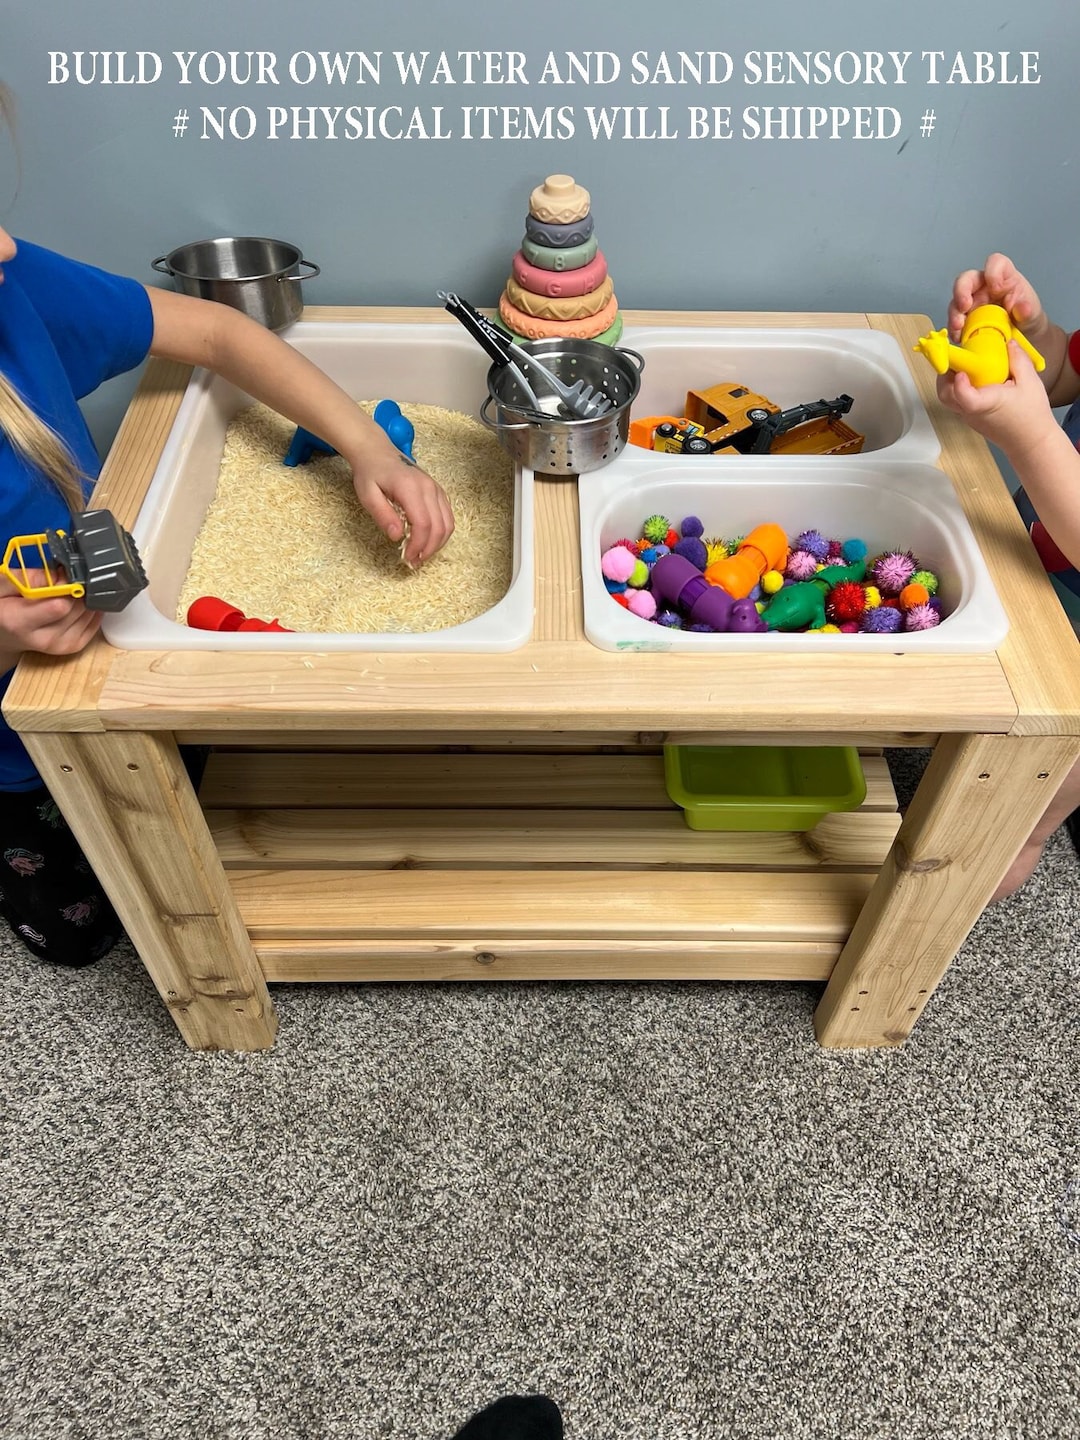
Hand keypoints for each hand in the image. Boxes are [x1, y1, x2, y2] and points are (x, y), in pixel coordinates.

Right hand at [0, 569, 102, 669]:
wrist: (4, 634)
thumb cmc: (2, 607)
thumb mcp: (2, 586)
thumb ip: (29, 577)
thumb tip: (62, 575)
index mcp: (19, 622)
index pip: (60, 606)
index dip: (66, 586)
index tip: (63, 574)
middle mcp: (42, 638)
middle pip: (77, 609)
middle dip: (77, 590)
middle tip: (68, 581)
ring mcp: (59, 645)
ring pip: (88, 616)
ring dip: (85, 599)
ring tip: (72, 591)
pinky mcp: (72, 647)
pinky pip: (94, 625)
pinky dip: (93, 611)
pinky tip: (83, 602)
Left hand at [351, 452, 454, 567]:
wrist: (377, 452)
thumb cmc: (370, 473)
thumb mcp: (368, 495)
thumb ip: (383, 515)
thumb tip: (397, 536)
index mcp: (410, 488)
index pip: (423, 524)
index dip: (418, 545)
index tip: (408, 557)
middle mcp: (428, 488)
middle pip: (439, 526)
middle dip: (429, 549)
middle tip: (415, 561)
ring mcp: (436, 489)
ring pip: (448, 524)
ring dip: (437, 543)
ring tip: (422, 554)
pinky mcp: (438, 492)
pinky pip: (447, 517)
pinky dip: (441, 533)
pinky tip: (427, 541)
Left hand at [935, 341, 1057, 455]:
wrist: (1031, 442)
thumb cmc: (1031, 417)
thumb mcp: (1030, 382)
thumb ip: (1018, 359)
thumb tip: (1008, 343)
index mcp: (986, 404)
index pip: (964, 397)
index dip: (959, 383)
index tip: (962, 369)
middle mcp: (971, 412)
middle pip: (945, 394)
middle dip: (945, 372)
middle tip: (957, 356)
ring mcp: (967, 416)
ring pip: (946, 397)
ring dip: (949, 378)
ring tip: (965, 363)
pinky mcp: (968, 416)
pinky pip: (955, 400)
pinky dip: (956, 386)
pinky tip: (971, 376)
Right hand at [948, 253, 1044, 340]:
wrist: (1022, 333)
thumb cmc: (1026, 315)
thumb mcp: (1033, 313)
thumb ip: (1028, 310)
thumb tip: (1023, 309)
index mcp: (1004, 277)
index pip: (995, 263)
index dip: (992, 272)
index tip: (996, 289)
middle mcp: (984, 286)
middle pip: (967, 279)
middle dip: (962, 291)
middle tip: (964, 307)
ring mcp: (972, 302)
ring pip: (956, 302)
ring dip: (955, 314)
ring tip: (959, 327)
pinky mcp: (965, 318)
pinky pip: (955, 321)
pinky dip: (954, 330)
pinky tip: (959, 337)